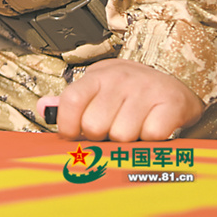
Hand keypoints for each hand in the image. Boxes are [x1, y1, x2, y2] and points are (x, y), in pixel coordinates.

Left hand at [38, 58, 204, 141]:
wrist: (173, 84)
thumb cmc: (128, 92)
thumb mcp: (97, 88)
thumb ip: (70, 102)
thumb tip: (43, 108)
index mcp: (97, 76)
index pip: (71, 101)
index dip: (67, 125)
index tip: (73, 134)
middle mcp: (120, 79)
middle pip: (94, 125)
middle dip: (99, 136)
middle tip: (110, 129)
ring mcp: (146, 89)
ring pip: (122, 135)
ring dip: (127, 140)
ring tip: (132, 127)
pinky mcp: (171, 103)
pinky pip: (152, 136)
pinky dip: (151, 140)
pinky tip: (151, 128)